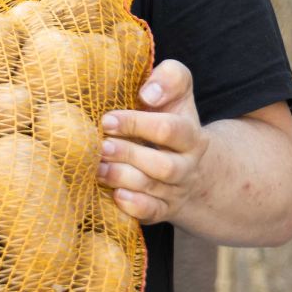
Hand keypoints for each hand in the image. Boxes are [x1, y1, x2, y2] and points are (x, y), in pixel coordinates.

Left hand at [97, 59, 208, 225]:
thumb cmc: (172, 119)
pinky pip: (153, 213)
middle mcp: (187, 166)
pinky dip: (134, 206)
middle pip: (163, 166)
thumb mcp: (179, 93)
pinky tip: (115, 194)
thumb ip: (170, 78)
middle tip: (101, 146)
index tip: (107, 119)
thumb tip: (149, 92)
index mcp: (190, 136)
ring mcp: (176, 191)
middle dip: (129, 155)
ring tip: (97, 167)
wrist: (194, 166)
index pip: (169, 130)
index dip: (137, 124)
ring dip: (122, 178)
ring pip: (153, 189)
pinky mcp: (163, 210)